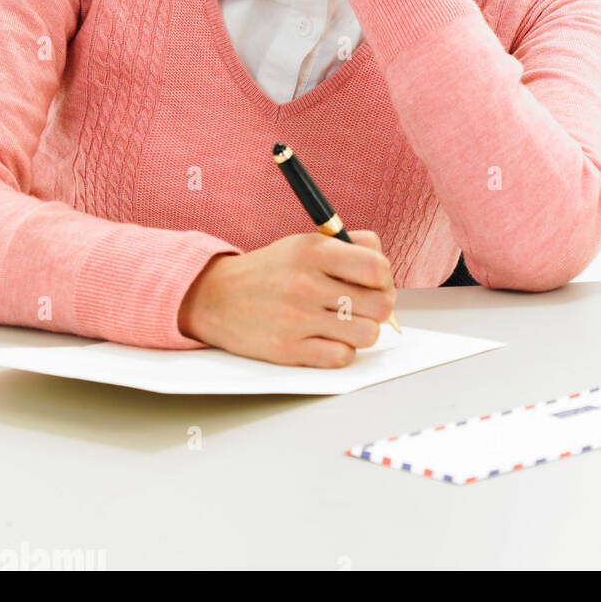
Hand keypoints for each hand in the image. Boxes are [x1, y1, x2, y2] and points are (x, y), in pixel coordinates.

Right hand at [177, 230, 396, 365]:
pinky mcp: (288, 350)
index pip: (378, 268)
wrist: (216, 297)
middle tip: (362, 306)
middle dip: (378, 307)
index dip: (383, 278)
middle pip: (380, 305)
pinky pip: (342, 357)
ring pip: (367, 334)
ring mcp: (297, 319)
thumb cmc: (270, 270)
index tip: (373, 283)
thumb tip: (384, 270)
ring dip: (361, 331)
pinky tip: (327, 339)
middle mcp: (307, 284)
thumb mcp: (306, 243)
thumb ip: (350, 247)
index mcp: (314, 251)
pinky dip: (341, 351)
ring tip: (344, 323)